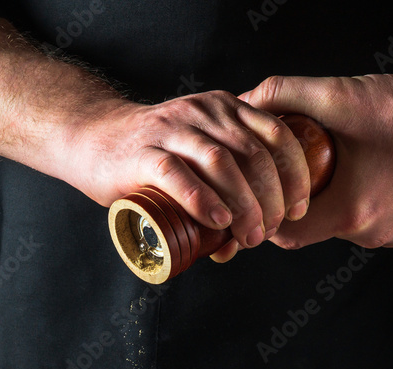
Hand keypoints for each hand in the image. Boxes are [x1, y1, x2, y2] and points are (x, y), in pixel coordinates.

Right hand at [65, 92, 311, 250]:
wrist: (92, 140)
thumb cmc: (153, 157)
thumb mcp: (201, 150)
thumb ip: (232, 181)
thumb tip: (253, 236)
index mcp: (226, 108)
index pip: (277, 135)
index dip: (296, 174)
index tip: (300, 209)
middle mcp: (204, 113)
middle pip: (254, 153)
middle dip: (272, 199)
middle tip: (270, 233)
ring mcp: (172, 130)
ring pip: (221, 163)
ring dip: (243, 204)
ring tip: (248, 236)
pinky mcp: (142, 152)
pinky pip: (176, 172)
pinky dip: (201, 198)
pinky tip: (217, 221)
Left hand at [238, 67, 392, 249]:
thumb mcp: (338, 95)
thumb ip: (284, 94)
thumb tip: (245, 100)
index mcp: (353, 211)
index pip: (286, 234)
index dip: (265, 212)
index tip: (255, 188)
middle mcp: (372, 232)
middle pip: (309, 230)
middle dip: (291, 203)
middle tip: (280, 171)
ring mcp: (390, 233)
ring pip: (334, 226)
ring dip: (319, 201)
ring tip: (316, 164)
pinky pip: (358, 221)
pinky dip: (344, 200)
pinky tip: (347, 170)